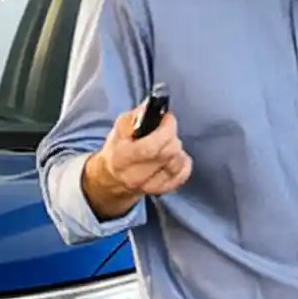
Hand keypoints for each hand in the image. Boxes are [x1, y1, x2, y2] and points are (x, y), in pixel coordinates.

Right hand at [84, 100, 192, 215]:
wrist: (113, 177)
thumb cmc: (118, 148)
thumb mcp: (119, 128)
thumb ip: (135, 117)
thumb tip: (151, 107)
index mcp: (122, 158)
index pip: (151, 147)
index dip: (166, 130)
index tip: (167, 119)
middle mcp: (135, 176)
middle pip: (168, 155)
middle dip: (172, 137)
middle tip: (167, 131)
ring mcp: (150, 186)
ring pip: (177, 164)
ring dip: (177, 150)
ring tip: (168, 144)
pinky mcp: (162, 191)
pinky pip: (183, 175)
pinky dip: (184, 163)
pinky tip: (176, 157)